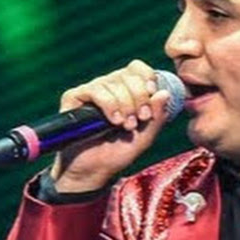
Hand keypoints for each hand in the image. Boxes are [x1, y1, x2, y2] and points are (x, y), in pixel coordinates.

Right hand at [51, 60, 172, 192]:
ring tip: (125, 126)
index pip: (137, 68)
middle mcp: (108, 86)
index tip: (152, 94)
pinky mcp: (74, 97)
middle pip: (128, 74)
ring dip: (124, 105)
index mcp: (126, 90)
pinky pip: (95, 90)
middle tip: (140, 119)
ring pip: (113, 82)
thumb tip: (164, 93)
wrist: (93, 171)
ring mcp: (91, 91)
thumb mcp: (144, 137)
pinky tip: (113, 120)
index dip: (147, 77)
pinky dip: (109, 104)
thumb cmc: (117, 153)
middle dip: (139, 97)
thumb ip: (157, 117)